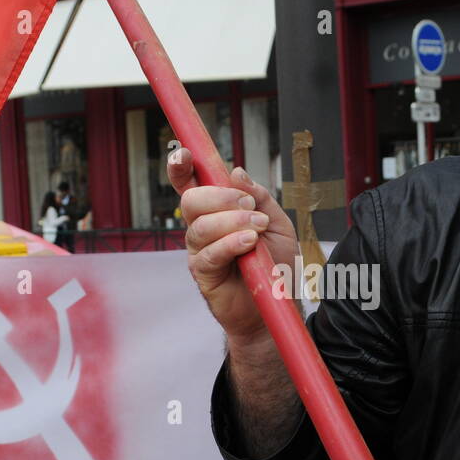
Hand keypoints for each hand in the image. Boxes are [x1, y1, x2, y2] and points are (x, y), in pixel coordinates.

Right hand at [167, 147, 299, 344]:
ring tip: (258, 230)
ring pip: (200, 226)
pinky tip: (249, 244)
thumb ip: (260, 198)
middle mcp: (203, 228)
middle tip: (250, 206)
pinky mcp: (202, 274)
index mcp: (218, 211)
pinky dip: (230, 244)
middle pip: (191, 199)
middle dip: (220, 196)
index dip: (182, 167)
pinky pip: (208, 253)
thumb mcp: (278, 224)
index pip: (192, 184)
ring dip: (232, 222)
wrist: (276, 306)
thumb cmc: (274, 266)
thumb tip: (236, 172)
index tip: (185, 153)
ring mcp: (199, 251)